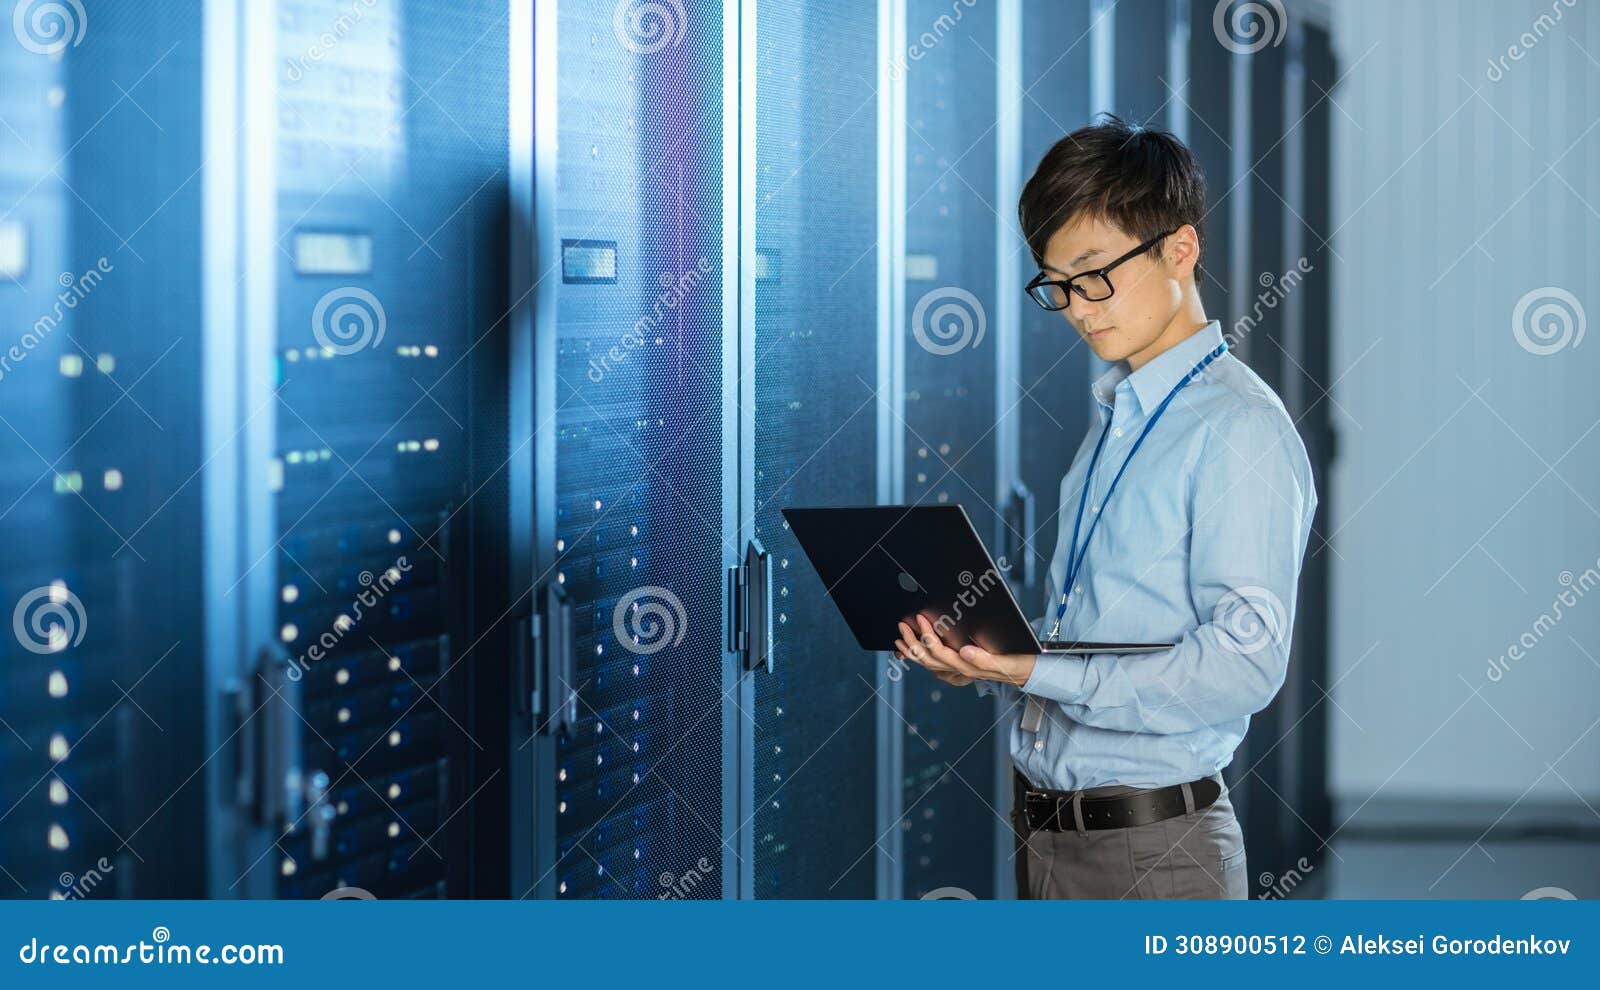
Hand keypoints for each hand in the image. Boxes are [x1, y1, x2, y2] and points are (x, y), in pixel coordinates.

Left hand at [893, 613, 1036, 687]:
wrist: (1023, 672)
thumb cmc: (1015, 665)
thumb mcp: (1005, 661)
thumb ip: (984, 659)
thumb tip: (964, 651)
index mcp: (967, 666)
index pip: (940, 651)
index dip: (928, 635)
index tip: (921, 619)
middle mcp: (959, 669)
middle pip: (928, 658)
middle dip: (912, 641)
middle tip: (903, 625)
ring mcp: (957, 670)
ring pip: (928, 663)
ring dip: (912, 650)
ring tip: (900, 639)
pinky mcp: (958, 667)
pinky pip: (934, 665)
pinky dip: (921, 658)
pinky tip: (915, 652)